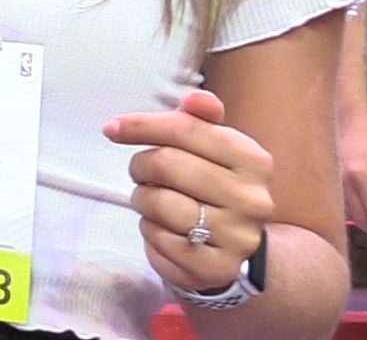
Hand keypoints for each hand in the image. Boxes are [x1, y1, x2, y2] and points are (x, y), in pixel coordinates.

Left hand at [107, 90, 273, 292]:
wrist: (235, 247)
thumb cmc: (212, 186)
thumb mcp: (213, 150)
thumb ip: (199, 120)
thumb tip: (196, 97)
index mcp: (253, 160)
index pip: (185, 129)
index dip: (141, 125)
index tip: (112, 128)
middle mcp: (252, 199)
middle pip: (165, 164)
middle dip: (140, 165)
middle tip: (141, 172)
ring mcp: (237, 237)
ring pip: (157, 203)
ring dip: (141, 199)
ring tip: (152, 200)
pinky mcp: (214, 268)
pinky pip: (157, 239)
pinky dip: (149, 230)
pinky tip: (163, 229)